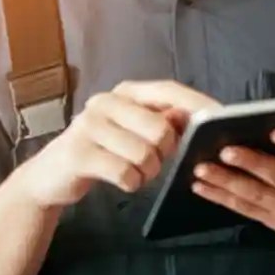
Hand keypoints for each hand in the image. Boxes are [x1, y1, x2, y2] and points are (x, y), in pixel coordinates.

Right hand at [13, 80, 218, 209]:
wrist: (51, 176)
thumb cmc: (105, 151)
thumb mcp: (134, 131)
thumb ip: (165, 120)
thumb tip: (201, 117)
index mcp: (126, 92)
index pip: (170, 90)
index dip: (197, 104)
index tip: (223, 118)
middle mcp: (107, 102)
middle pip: (161, 128)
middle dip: (166, 153)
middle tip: (154, 160)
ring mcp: (89, 125)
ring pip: (145, 154)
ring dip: (148, 172)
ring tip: (136, 171)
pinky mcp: (79, 154)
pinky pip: (125, 174)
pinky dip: (132, 184)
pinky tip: (122, 180)